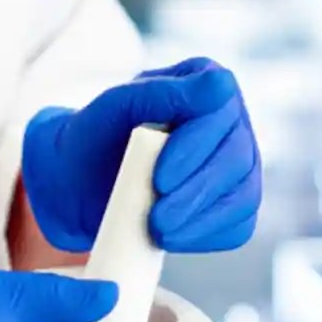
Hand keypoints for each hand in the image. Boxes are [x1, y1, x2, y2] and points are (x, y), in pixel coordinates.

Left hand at [23, 57, 261, 252]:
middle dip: (196, 193)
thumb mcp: (116, 107)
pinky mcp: (233, 204)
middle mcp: (230, 122)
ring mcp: (237, 165)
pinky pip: (238, 226)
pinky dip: (208, 236)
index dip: (196, 147)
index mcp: (204, 82)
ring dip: (202, 221)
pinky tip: (174, 239)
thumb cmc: (97, 136)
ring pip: (243, 196)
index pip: (221, 110)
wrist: (79, 183)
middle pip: (237, 158)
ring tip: (159, 232)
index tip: (160, 179)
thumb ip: (163, 92)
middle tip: (158, 220)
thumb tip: (221, 82)